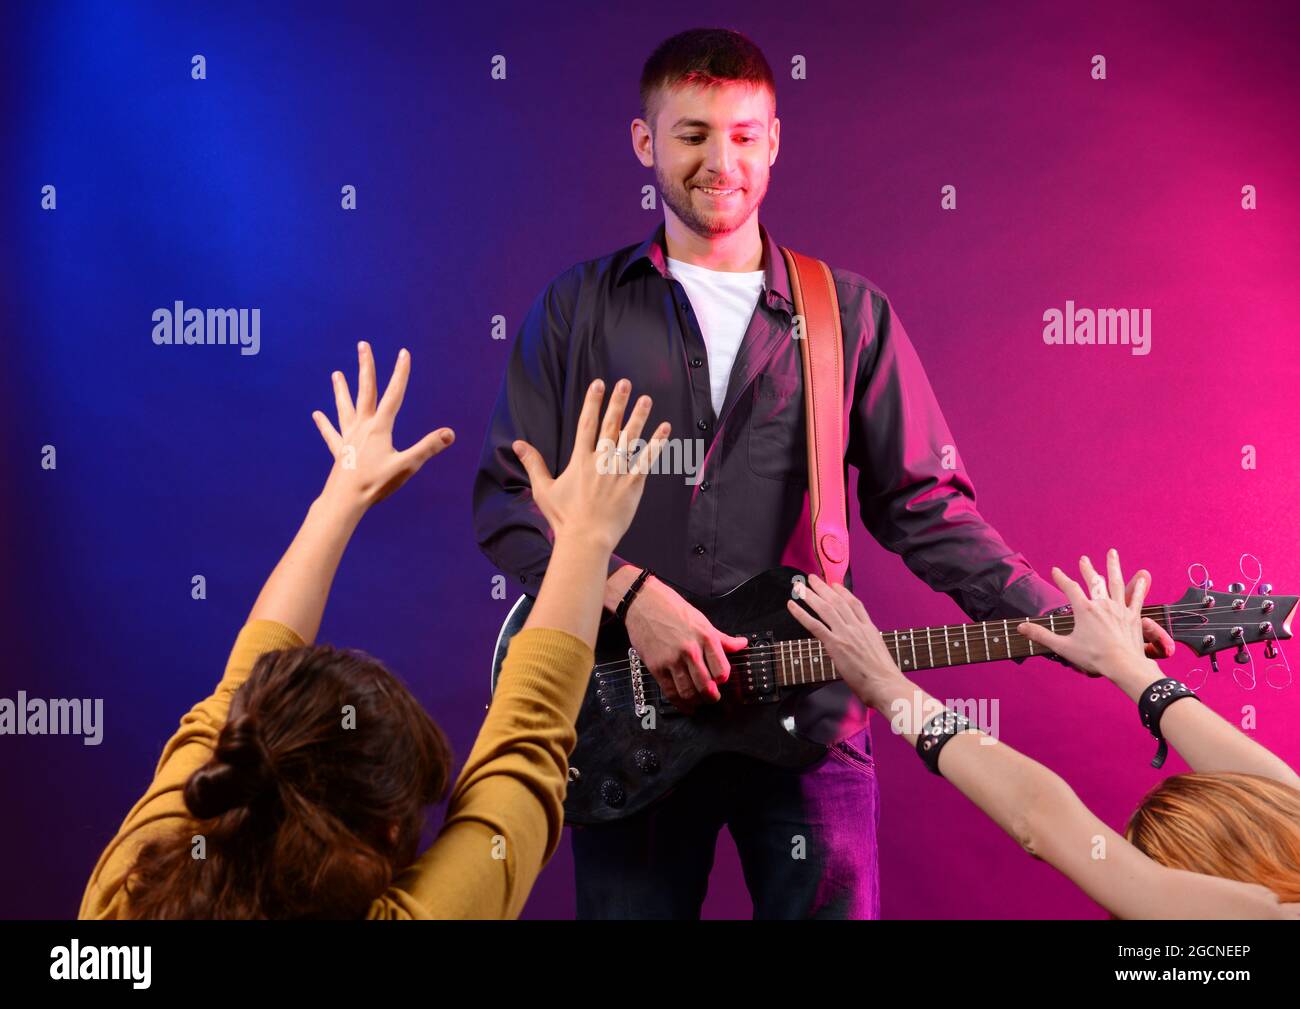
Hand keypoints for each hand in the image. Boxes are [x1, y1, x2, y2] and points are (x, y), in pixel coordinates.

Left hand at [313, 342, 453, 508]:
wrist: (345, 500)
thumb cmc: (376, 483)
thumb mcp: (407, 466)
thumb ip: (428, 447)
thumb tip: (450, 433)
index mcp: (379, 428)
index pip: (394, 395)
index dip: (400, 373)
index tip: (403, 353)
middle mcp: (362, 427)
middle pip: (366, 391)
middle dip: (366, 368)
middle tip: (363, 346)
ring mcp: (348, 437)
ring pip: (345, 407)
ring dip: (342, 390)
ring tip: (336, 374)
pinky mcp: (339, 450)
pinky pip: (331, 433)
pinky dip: (324, 424)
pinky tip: (317, 415)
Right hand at [512, 378, 669, 554]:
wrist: (585, 539)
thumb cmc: (564, 518)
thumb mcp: (543, 489)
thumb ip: (533, 463)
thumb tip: (517, 444)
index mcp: (579, 461)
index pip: (586, 424)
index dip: (592, 402)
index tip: (598, 384)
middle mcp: (599, 461)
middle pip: (610, 426)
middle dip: (617, 402)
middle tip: (625, 383)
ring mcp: (617, 472)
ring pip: (631, 439)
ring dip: (639, 417)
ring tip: (646, 399)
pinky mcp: (633, 484)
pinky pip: (646, 460)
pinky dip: (656, 444)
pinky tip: (665, 428)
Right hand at [623, 577, 749, 708]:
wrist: (643, 603)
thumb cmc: (672, 609)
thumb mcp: (702, 620)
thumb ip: (722, 638)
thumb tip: (742, 644)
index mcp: (705, 637)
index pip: (721, 671)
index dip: (723, 681)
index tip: (720, 682)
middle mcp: (690, 649)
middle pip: (706, 686)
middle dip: (711, 697)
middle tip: (712, 698)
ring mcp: (672, 659)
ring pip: (688, 692)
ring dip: (696, 702)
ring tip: (698, 702)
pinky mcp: (656, 666)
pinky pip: (670, 692)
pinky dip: (679, 703)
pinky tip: (684, 704)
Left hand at [784, 574, 907, 709]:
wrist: (886, 685)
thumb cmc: (884, 678)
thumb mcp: (879, 655)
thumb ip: (867, 648)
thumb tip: (861, 651)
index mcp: (869, 629)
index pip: (856, 604)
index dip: (844, 593)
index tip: (836, 585)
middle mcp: (857, 627)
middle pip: (838, 601)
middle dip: (823, 588)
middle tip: (812, 579)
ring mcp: (846, 634)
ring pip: (825, 608)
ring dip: (810, 595)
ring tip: (799, 587)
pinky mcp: (835, 644)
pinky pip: (815, 625)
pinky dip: (801, 613)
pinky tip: (792, 605)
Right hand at [1017, 549, 1160, 678]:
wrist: (1123, 665)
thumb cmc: (1093, 657)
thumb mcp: (1063, 647)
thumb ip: (1041, 635)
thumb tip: (1020, 627)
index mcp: (1084, 610)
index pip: (1070, 588)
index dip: (1061, 578)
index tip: (1055, 570)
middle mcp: (1102, 604)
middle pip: (1094, 581)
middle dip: (1087, 568)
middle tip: (1084, 558)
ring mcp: (1119, 608)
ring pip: (1116, 583)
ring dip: (1113, 566)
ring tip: (1112, 553)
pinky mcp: (1133, 616)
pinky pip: (1137, 598)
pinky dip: (1140, 587)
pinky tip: (1142, 576)